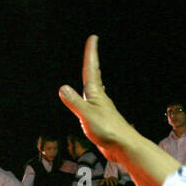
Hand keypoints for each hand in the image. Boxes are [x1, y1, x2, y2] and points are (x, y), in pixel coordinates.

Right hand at [59, 36, 139, 158]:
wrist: (123, 147)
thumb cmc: (107, 131)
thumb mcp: (86, 116)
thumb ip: (74, 102)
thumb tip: (62, 88)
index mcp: (95, 94)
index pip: (91, 70)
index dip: (91, 53)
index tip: (93, 38)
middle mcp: (99, 98)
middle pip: (94, 75)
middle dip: (91, 61)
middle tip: (91, 48)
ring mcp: (101, 108)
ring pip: (95, 87)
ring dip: (92, 76)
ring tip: (91, 69)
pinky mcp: (100, 118)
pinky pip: (93, 101)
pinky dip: (90, 94)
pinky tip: (92, 99)